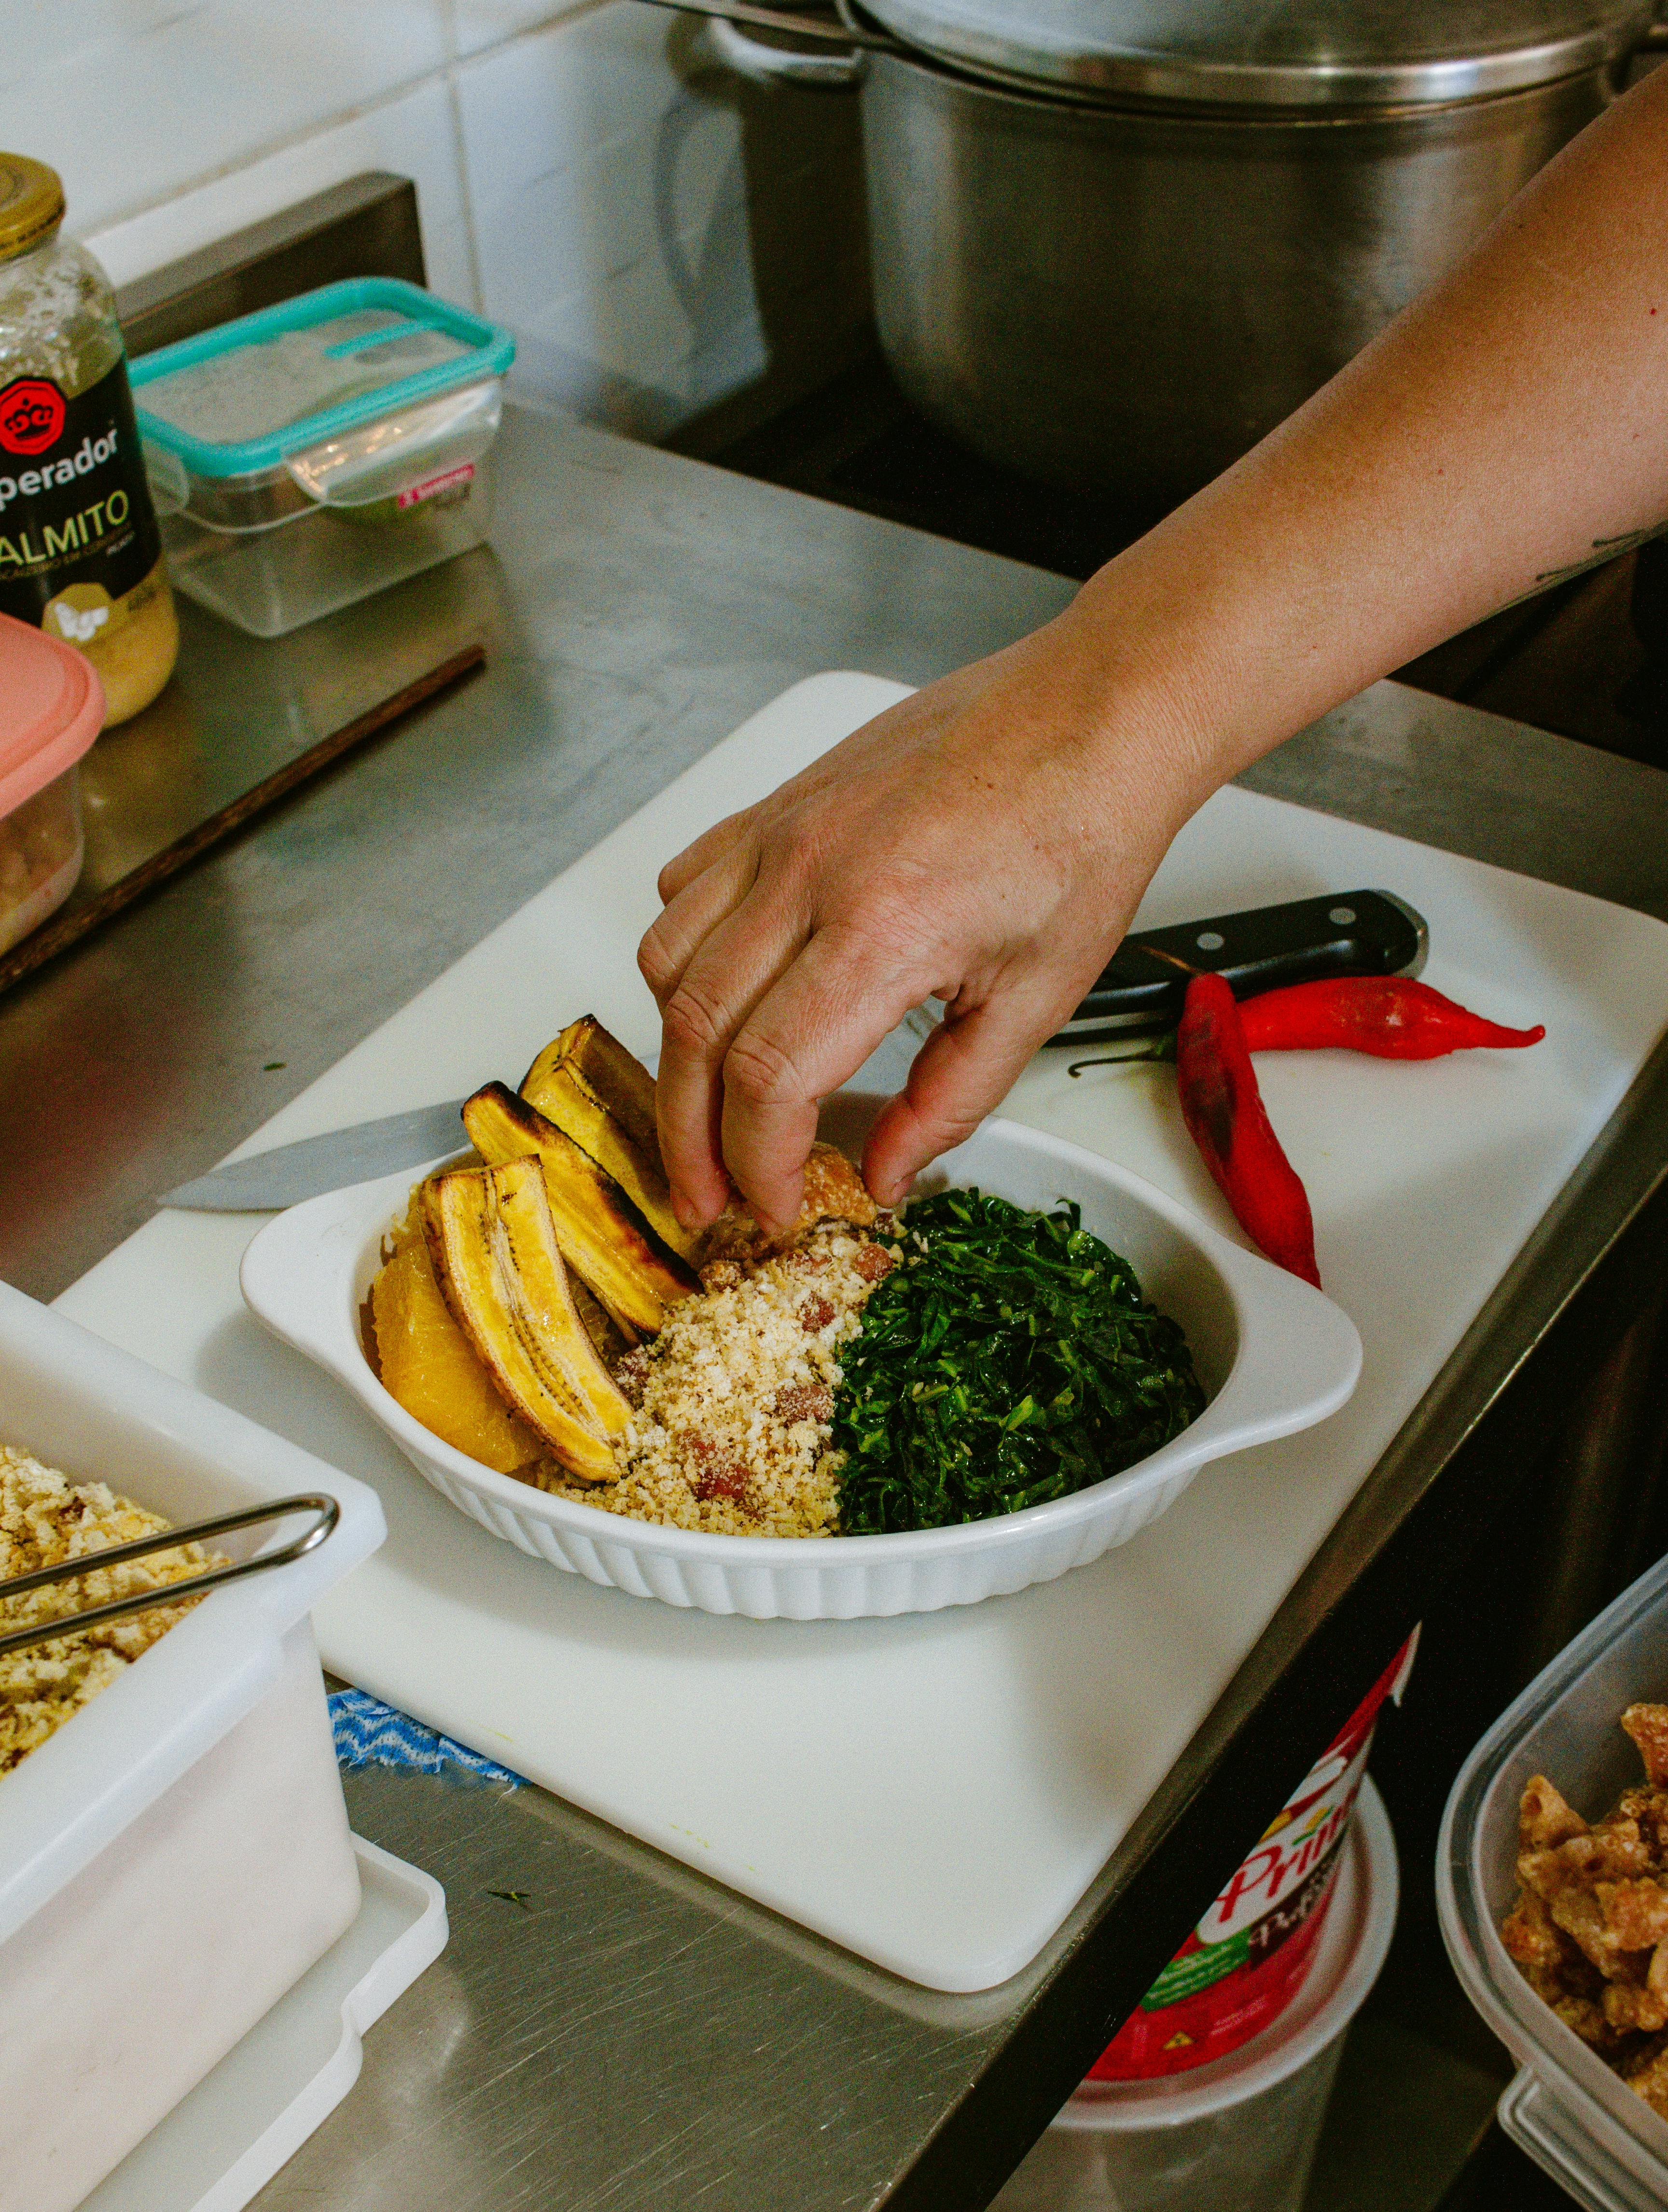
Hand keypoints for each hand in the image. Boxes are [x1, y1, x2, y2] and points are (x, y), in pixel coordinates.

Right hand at [637, 608, 1213, 1233]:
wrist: (1092, 717)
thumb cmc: (1079, 835)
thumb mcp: (1038, 998)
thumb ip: (950, 1100)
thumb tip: (886, 1172)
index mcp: (882, 931)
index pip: (768, 1079)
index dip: (756, 1163)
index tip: (774, 1204)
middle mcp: (810, 874)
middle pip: (695, 1034)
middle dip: (690, 1138)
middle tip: (707, 1196)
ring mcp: (783, 832)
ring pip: (669, 962)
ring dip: (675, 1053)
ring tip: (707, 1109)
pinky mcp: (777, 804)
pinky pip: (685, 888)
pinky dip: (680, 955)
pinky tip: (718, 993)